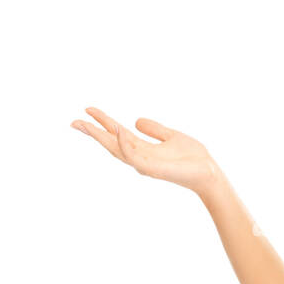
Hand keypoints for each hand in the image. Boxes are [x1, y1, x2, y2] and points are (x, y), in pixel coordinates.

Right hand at [70, 107, 223, 195]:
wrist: (209, 172)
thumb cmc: (193, 158)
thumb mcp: (171, 136)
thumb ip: (154, 129)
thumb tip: (136, 120)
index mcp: (143, 149)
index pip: (117, 134)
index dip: (102, 123)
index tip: (87, 110)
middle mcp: (140, 158)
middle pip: (111, 144)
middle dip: (93, 133)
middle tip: (73, 122)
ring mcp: (146, 165)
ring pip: (118, 150)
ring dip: (102, 137)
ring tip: (87, 124)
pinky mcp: (155, 170)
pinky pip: (136, 157)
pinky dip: (126, 145)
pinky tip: (118, 132)